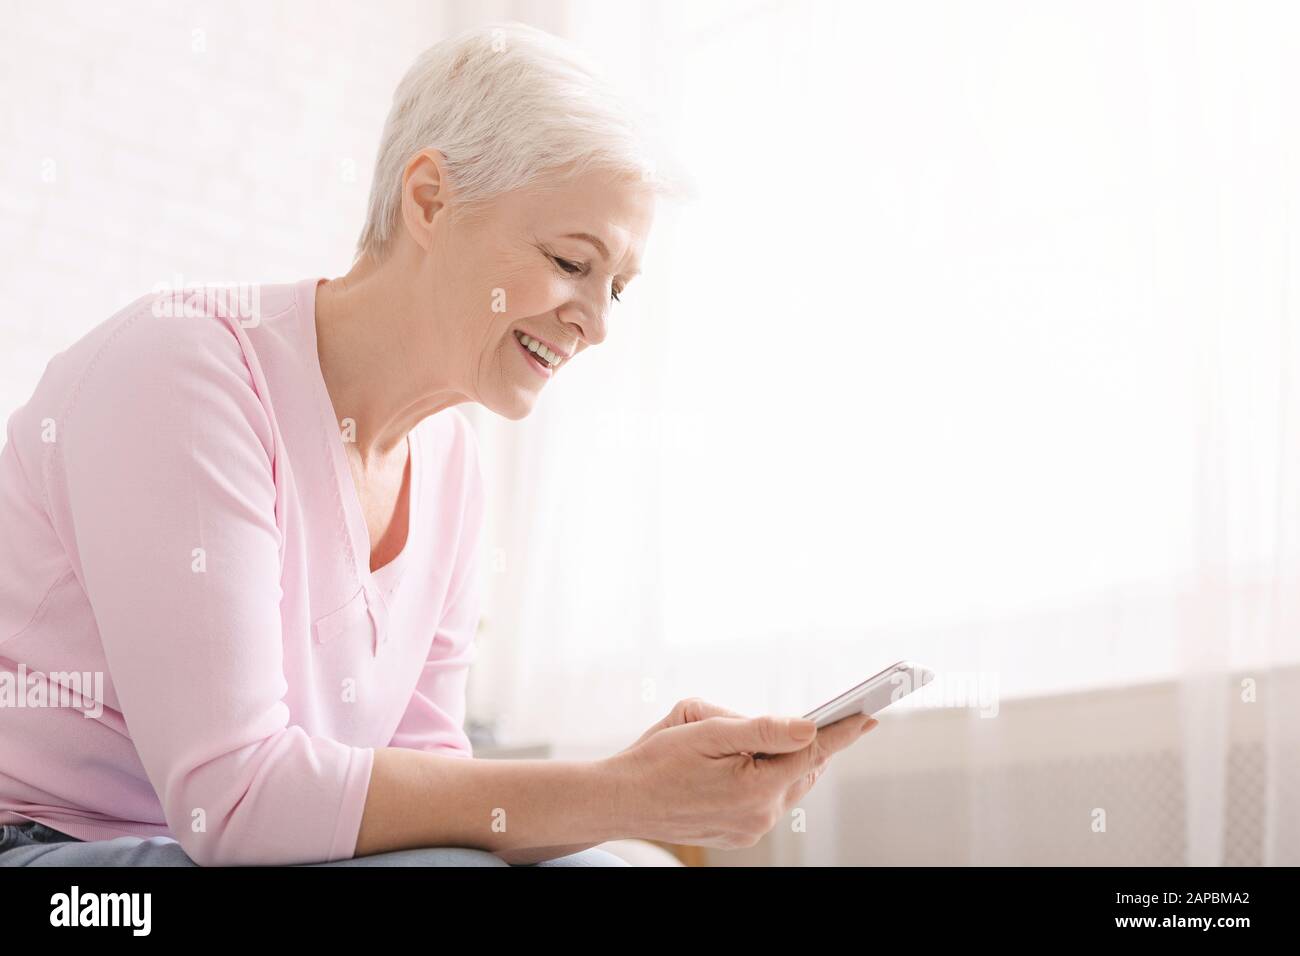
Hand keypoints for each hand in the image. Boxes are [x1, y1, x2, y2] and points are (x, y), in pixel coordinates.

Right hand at [606, 708, 879, 849]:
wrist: (618, 800)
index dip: (844, 730)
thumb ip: (761, 728)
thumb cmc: (656, 758)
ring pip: (787, 784)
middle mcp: (759, 815)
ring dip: (789, 758)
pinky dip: (770, 775)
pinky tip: (758, 758)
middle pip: (804, 769)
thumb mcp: (705, 728)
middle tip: (842, 715)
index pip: (813, 751)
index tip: (871, 714)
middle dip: (815, 742)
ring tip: (792, 733)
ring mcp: (750, 828)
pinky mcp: (739, 832)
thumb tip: (808, 727)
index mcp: (755, 788)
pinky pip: (769, 798)